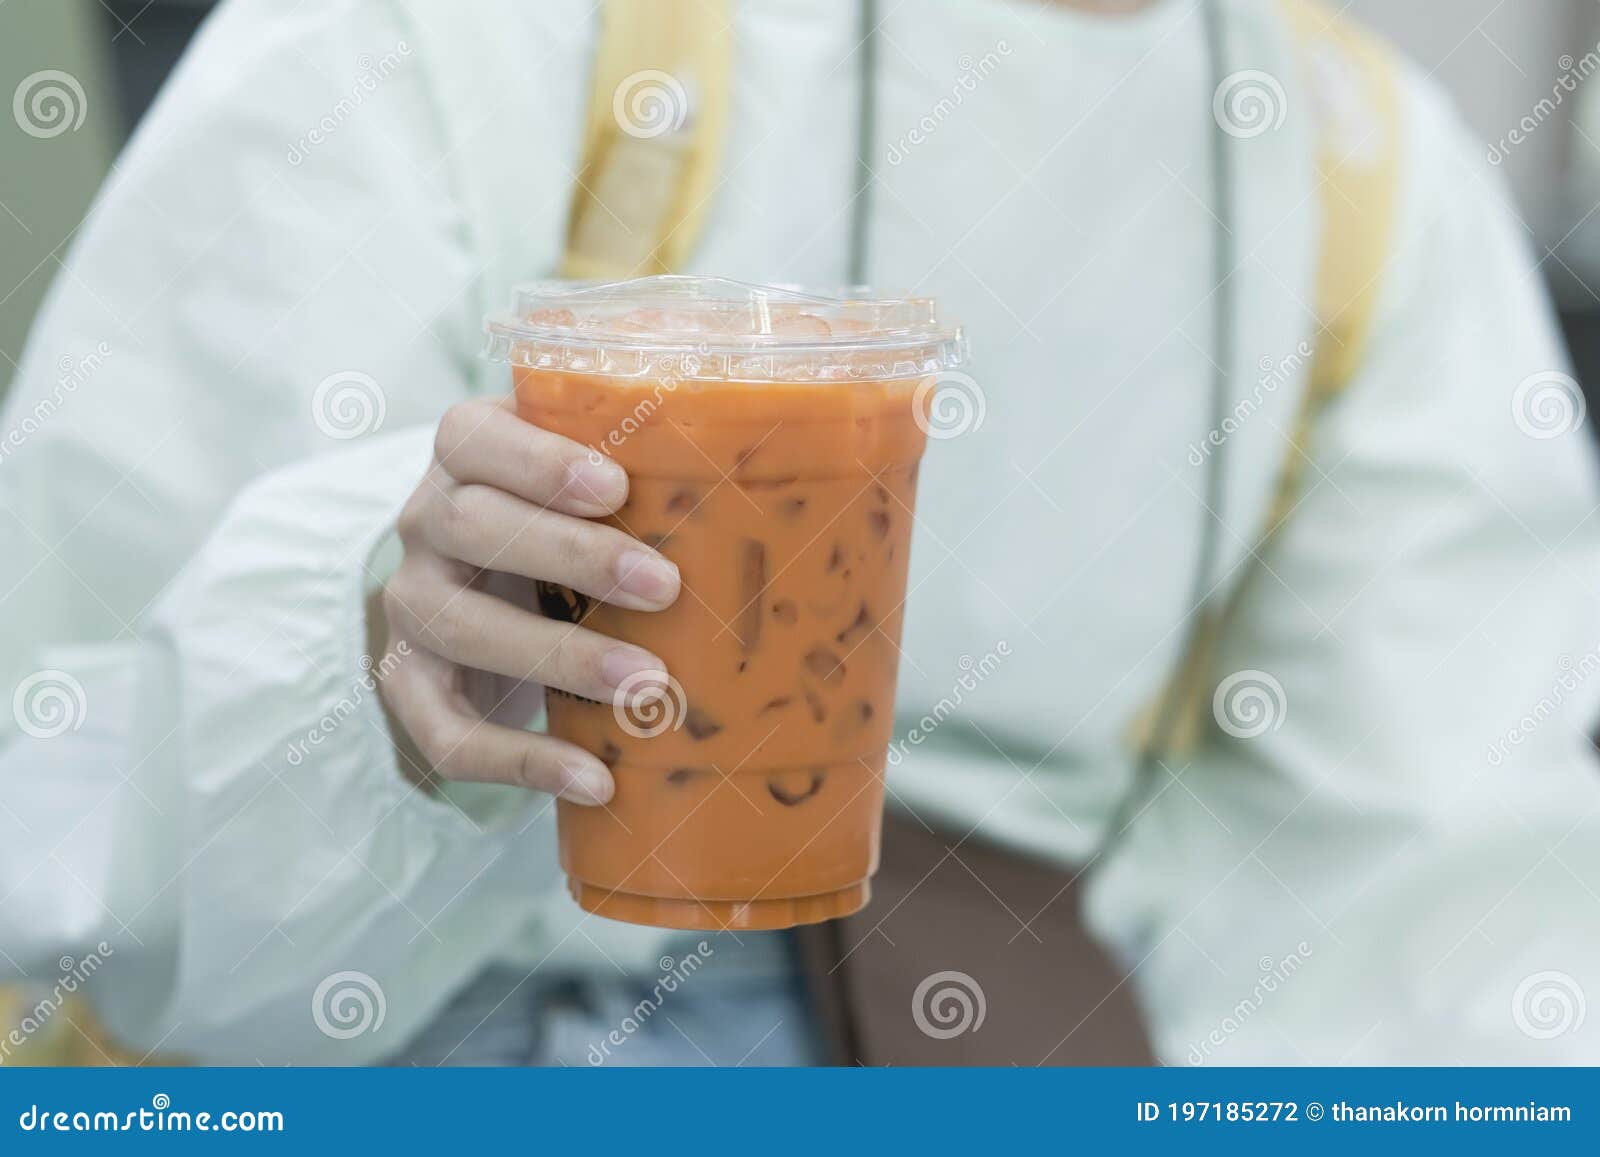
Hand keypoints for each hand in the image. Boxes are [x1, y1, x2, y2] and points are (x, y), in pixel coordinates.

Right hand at [376, 397, 679, 803]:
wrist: (494, 597)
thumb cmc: (577, 522)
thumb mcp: (601, 478)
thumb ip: (667, 454)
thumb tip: (824, 420)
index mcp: (468, 455)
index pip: (471, 436)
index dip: (537, 460)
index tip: (618, 486)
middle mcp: (424, 522)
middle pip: (473, 525)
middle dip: (573, 556)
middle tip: (667, 587)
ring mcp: (411, 605)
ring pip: (460, 626)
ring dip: (560, 657)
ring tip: (649, 684)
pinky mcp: (411, 686)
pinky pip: (447, 734)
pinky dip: (522, 763)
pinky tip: (597, 780)